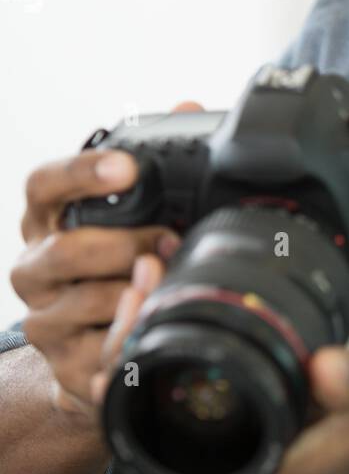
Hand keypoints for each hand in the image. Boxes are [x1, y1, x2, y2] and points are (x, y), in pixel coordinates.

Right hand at [11, 101, 203, 423]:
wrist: (96, 350)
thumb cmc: (116, 269)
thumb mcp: (133, 215)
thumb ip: (156, 166)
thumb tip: (187, 108)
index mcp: (47, 222)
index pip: (44, 186)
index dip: (81, 173)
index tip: (127, 168)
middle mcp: (35, 269)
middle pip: (62, 252)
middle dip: (121, 245)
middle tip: (168, 240)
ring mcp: (45, 319)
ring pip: (80, 303)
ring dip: (130, 292)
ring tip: (166, 281)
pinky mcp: (65, 365)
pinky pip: (97, 355)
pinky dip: (128, 338)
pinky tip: (151, 325)